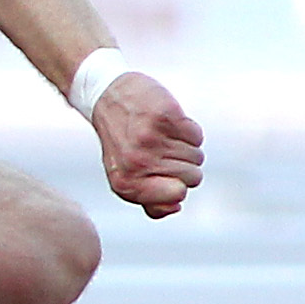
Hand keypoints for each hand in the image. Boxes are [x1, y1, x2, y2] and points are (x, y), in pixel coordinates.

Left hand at [93, 71, 203, 217]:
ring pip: (197, 157)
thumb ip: (148, 198)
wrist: (107, 96)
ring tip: (160, 135)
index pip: (177, 197)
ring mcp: (150, 140)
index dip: (177, 185)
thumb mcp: (124, 175)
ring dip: (185, 147)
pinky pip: (196, 135)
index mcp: (126, 184)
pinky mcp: (164, 117)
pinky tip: (166, 123)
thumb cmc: (121, 140)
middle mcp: (137, 163)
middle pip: (193, 177)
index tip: (163, 173)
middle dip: (183, 165)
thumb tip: (174, 207)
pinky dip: (187, 129)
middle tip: (159, 150)